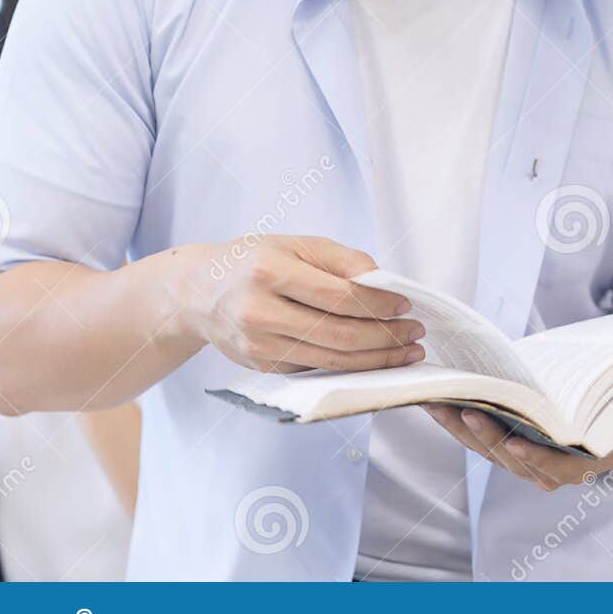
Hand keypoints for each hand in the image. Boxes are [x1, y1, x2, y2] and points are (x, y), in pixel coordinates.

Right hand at [168, 235, 424, 373]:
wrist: (197, 292)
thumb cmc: (252, 261)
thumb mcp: (294, 243)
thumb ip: (341, 259)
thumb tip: (383, 281)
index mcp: (269, 272)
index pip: (338, 296)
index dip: (378, 305)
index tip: (406, 305)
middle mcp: (259, 312)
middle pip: (338, 335)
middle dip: (386, 337)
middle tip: (415, 333)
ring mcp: (259, 346)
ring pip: (331, 361)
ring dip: (377, 360)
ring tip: (407, 351)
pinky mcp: (262, 366)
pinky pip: (316, 370)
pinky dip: (352, 368)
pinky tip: (376, 360)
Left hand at [422, 379, 612, 491]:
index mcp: (593, 458)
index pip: (560, 468)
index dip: (533, 458)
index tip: (510, 443)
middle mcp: (559, 464)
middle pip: (515, 459)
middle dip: (486, 438)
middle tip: (464, 412)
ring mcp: (533, 454)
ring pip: (491, 449)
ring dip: (463, 430)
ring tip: (438, 401)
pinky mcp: (514, 438)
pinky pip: (482, 434)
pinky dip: (458, 421)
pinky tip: (437, 399)